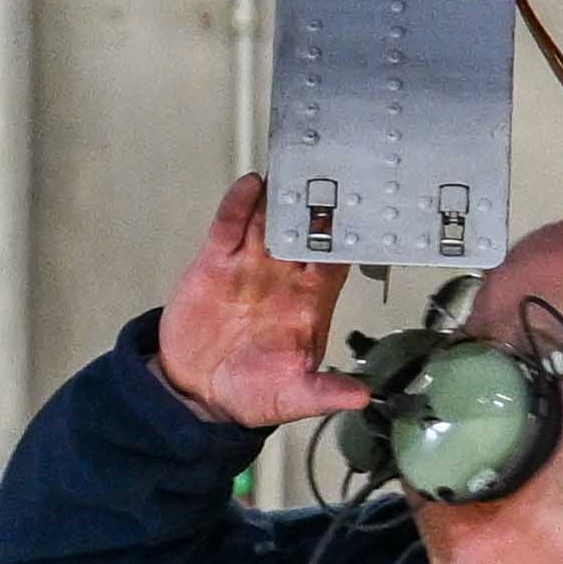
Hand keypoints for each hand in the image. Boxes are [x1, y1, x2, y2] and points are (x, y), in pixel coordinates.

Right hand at [154, 171, 355, 433]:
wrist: (194, 390)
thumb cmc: (251, 393)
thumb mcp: (291, 398)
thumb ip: (323, 392)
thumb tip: (362, 397)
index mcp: (310, 305)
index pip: (337, 264)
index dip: (351, 241)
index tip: (368, 215)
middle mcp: (285, 279)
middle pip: (306, 234)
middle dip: (319, 207)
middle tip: (336, 173)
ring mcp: (251, 267)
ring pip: (270, 223)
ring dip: (281, 197)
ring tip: (297, 165)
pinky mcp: (216, 263)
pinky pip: (230, 228)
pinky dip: (239, 205)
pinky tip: (251, 184)